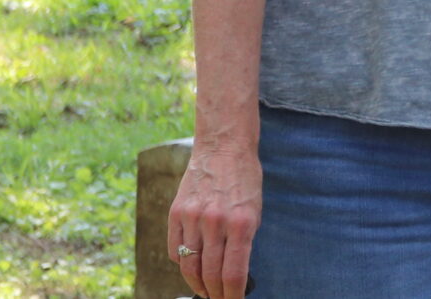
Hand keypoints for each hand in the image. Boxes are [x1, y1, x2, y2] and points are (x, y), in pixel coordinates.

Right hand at [168, 137, 259, 298]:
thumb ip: (243, 240)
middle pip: (210, 274)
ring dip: (197, 284)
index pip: (234, 273)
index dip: (233, 295)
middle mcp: (215, 223)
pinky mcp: (175, 213)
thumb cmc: (245, 179)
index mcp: (242, 223)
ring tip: (205, 291)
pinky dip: (182, 263)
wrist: (224, 147)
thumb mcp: (254, 210)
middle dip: (215, 294)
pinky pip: (175, 250)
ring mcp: (193, 218)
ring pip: (189, 267)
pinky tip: (190, 267)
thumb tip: (235, 273)